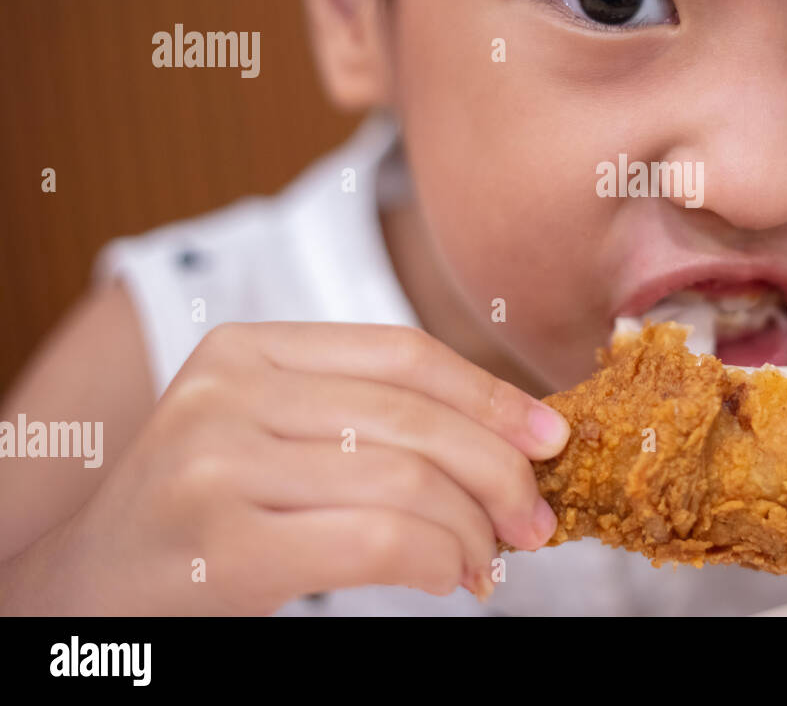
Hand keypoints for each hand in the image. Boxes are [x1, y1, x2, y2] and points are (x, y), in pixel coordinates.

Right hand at [1, 322, 568, 614]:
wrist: (82, 593)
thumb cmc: (203, 515)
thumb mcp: (268, 437)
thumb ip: (363, 420)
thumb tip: (512, 440)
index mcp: (246, 348)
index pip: (403, 353)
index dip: (490, 394)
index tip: (548, 436)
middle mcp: (226, 391)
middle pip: (414, 417)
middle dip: (499, 470)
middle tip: (535, 518)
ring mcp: (216, 463)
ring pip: (406, 481)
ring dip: (473, 529)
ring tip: (487, 561)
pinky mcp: (222, 544)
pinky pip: (377, 540)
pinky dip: (438, 560)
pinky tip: (449, 578)